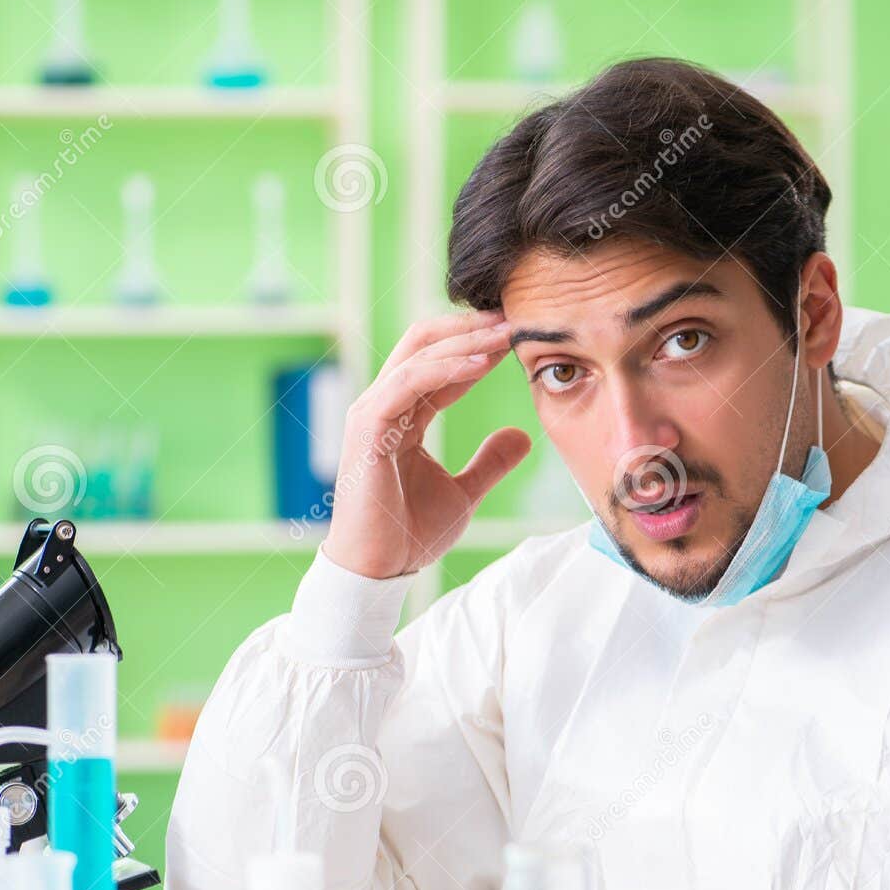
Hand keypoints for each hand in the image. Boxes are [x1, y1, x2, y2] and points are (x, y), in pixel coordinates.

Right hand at [322, 311, 530, 578]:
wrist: (378, 570)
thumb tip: (522, 435)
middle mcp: (384, 404)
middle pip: (425, 343)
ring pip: (418, 355)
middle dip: (470, 328)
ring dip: (464, 341)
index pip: (440, 363)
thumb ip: (489, 461)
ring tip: (504, 334)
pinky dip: (444, 369)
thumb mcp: (464, 491)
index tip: (517, 335)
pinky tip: (479, 364)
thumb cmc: (408, 533)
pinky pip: (407, 383)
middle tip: (513, 319)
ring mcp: (372, 412)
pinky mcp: (368, 427)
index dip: (478, 346)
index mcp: (402, 414)